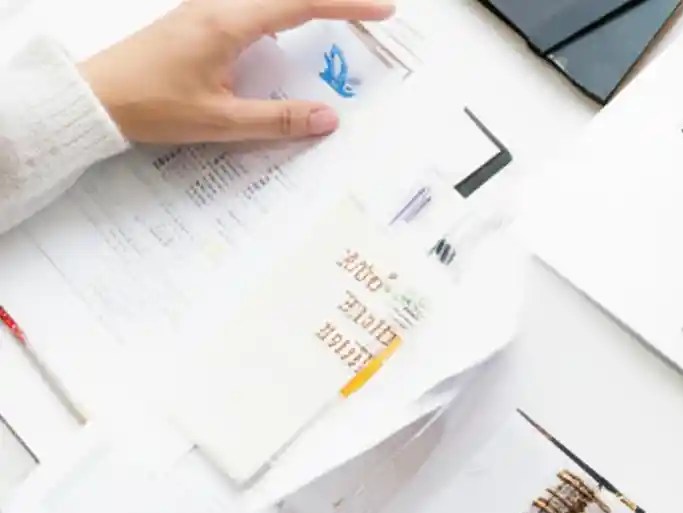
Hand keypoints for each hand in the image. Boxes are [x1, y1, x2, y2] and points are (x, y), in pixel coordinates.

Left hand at [79, 0, 395, 143]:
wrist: (90, 97)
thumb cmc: (148, 105)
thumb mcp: (219, 122)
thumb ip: (278, 121)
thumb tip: (328, 118)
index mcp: (229, 23)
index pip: (303, 4)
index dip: (348, 5)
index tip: (383, 8)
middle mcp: (218, 7)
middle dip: (334, 2)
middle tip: (372, 13)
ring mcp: (205, 11)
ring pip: (270, 1)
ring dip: (306, 8)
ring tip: (340, 20)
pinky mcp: (196, 22)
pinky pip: (251, 10)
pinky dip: (281, 16)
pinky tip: (287, 35)